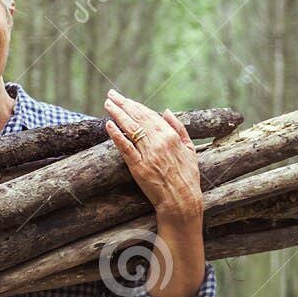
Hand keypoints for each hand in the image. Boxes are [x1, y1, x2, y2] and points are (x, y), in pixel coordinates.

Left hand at [104, 89, 203, 221]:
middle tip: (111, 95)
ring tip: (107, 104)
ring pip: (130, 128)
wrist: (182, 201)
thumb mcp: (190, 149)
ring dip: (117, 114)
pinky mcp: (139, 167)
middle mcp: (159, 141)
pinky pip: (126, 147)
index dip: (135, 105)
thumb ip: (179, 128)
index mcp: (171, 136)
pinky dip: (117, 135)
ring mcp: (148, 154)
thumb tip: (166, 111)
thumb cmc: (188, 177)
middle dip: (123, 104)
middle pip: (138, 117)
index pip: (150, 115)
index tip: (125, 99)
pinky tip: (108, 125)